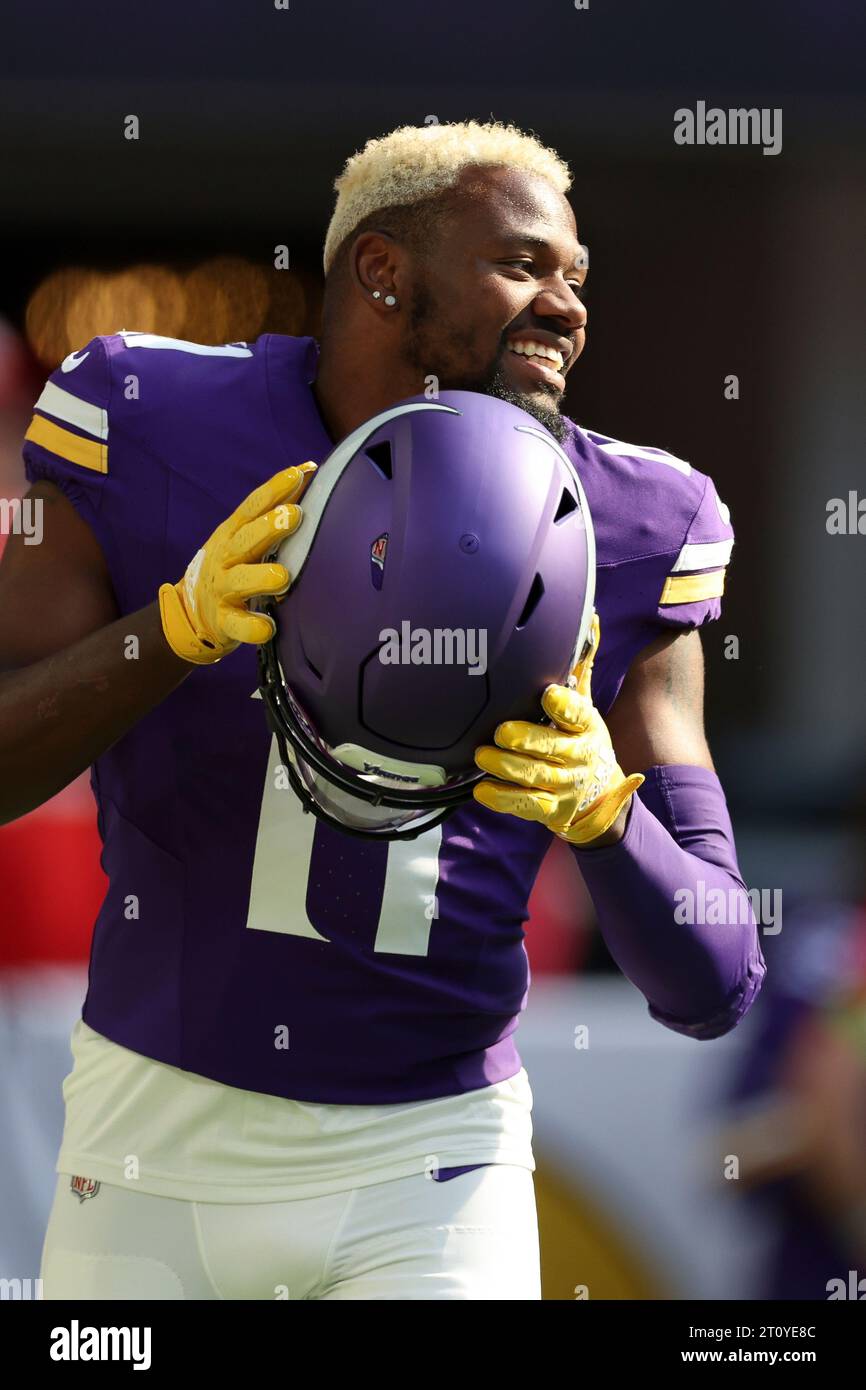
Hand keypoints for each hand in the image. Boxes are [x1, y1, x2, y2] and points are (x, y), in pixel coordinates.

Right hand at [158, 463, 315, 664]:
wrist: (193, 609)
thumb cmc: (233, 565)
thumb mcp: (245, 535)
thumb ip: (273, 510)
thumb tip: (308, 471)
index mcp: (233, 533)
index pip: (253, 506)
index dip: (274, 489)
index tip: (298, 474)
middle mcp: (226, 557)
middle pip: (246, 539)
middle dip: (268, 527)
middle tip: (294, 515)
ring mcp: (223, 589)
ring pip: (241, 581)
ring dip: (260, 578)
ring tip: (282, 578)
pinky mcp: (224, 620)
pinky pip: (237, 625)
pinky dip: (251, 628)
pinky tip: (267, 627)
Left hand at [473, 613, 644, 845]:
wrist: (600, 798)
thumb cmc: (581, 741)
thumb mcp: (586, 707)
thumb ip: (580, 668)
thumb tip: (590, 619)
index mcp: (585, 726)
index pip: (579, 714)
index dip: (564, 704)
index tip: (547, 693)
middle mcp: (578, 756)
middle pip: (552, 747)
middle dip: (526, 740)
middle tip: (500, 732)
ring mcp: (565, 786)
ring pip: (536, 777)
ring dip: (507, 768)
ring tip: (482, 757)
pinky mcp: (550, 810)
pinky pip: (526, 806)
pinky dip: (504, 799)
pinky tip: (483, 790)